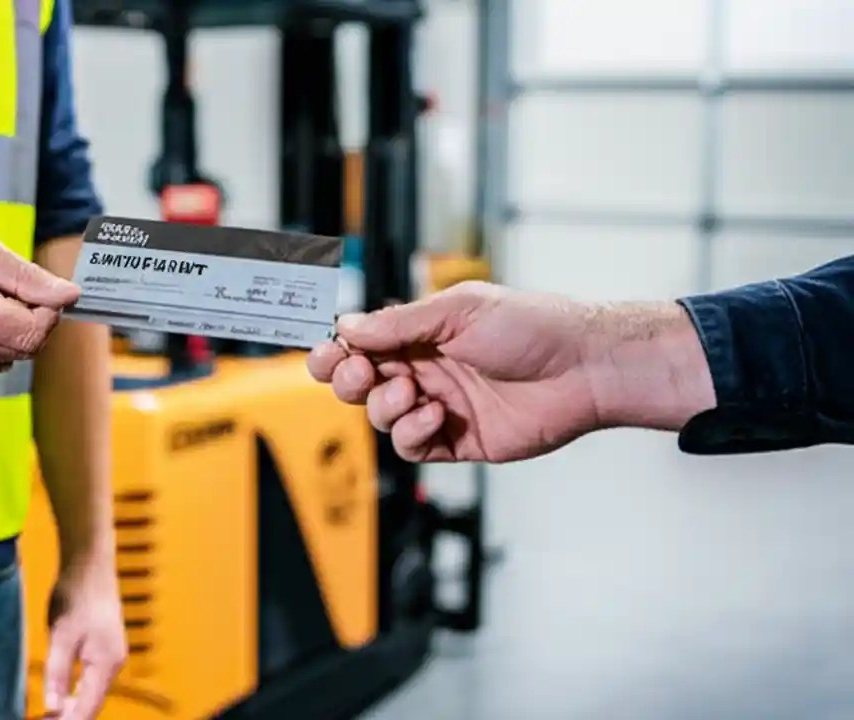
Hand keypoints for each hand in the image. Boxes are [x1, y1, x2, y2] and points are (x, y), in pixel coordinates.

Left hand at [43, 559, 126, 719]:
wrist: (90, 563)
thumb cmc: (77, 595)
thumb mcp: (62, 636)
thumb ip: (58, 672)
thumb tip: (52, 706)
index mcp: (106, 663)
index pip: (88, 707)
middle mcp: (114, 662)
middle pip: (92, 702)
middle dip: (69, 716)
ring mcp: (111, 653)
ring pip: (92, 691)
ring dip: (73, 705)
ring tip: (49, 714)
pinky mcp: (104, 645)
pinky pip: (92, 678)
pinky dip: (77, 689)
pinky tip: (62, 691)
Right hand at [307, 281, 712, 462]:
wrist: (584, 369)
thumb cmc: (533, 327)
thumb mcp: (460, 310)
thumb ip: (400, 322)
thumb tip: (348, 325)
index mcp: (420, 333)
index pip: (360, 344)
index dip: (336, 350)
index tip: (327, 352)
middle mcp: (424, 369)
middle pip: (358, 383)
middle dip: (348, 379)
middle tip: (361, 374)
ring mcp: (438, 406)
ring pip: (380, 417)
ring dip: (385, 406)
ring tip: (414, 393)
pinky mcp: (456, 441)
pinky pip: (412, 447)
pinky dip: (412, 433)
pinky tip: (434, 416)